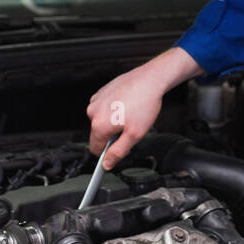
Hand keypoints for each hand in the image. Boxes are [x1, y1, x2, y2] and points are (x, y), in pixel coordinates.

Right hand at [85, 47, 203, 168]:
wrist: (150, 79)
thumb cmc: (144, 103)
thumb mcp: (134, 135)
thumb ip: (118, 152)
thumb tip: (107, 164)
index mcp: (99, 124)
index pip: (95, 149)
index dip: (107, 154)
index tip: (116, 152)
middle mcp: (93, 111)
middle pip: (99, 134)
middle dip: (113, 135)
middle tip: (130, 128)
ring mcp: (96, 100)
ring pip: (102, 121)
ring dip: (113, 122)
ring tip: (130, 114)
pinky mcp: (101, 92)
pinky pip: (104, 109)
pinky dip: (113, 110)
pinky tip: (126, 105)